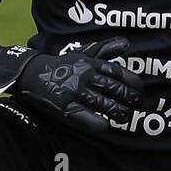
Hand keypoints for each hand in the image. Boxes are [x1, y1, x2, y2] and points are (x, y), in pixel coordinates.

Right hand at [16, 37, 144, 134]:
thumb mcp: (83, 53)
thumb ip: (105, 50)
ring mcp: (75, 91)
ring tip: (125, 118)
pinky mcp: (64, 107)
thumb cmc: (61, 65)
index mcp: (91, 63)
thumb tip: (126, 44)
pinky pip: (86, 117)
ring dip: (119, 114)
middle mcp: (85, 76)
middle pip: (116, 90)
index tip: (140, 93)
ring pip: (105, 105)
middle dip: (131, 101)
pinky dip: (99, 123)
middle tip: (136, 108)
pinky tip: (106, 125)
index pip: (120, 73)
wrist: (31, 73)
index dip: (134, 85)